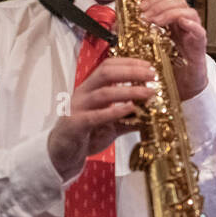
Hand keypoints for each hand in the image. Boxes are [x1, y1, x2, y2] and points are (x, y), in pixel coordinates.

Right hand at [47, 57, 156, 180]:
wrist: (62, 153)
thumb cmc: (86, 134)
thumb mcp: (112, 123)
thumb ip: (130, 117)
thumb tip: (153, 113)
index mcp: (90, 88)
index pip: (108, 66)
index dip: (128, 63)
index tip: (148, 66)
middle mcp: (83, 94)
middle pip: (106, 73)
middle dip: (131, 71)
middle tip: (152, 75)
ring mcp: (78, 108)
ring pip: (104, 93)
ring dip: (129, 91)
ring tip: (148, 93)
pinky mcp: (76, 124)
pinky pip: (96, 116)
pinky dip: (115, 111)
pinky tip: (131, 109)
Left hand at [138, 0, 207, 99]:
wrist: (183, 86)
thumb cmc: (168, 68)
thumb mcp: (148, 48)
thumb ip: (135, 36)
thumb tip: (116, 27)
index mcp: (172, 22)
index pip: (167, 0)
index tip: (141, 7)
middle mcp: (184, 24)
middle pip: (177, 2)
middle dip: (160, 5)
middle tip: (146, 16)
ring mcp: (193, 33)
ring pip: (189, 11)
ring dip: (171, 13)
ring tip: (157, 22)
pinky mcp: (200, 45)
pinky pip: (199, 30)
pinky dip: (191, 24)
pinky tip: (182, 23)